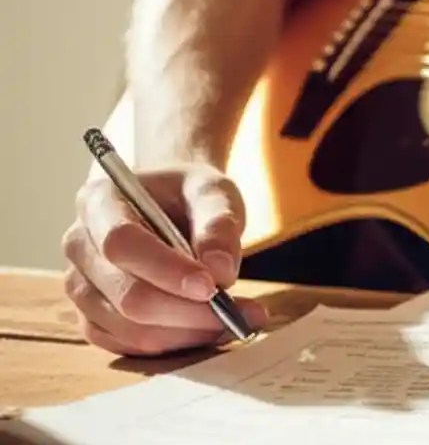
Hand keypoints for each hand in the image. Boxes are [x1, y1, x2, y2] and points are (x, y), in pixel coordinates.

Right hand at [61, 163, 267, 355]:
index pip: (121, 243)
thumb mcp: (212, 192)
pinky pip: (129, 346)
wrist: (172, 203)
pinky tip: (210, 330)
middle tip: (239, 312)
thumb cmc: (189, 194)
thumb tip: (220, 272)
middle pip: (127, 295)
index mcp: (99, 201)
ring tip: (235, 320)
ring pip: (129, 329)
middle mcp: (79, 246)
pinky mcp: (93, 317)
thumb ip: (218, 225)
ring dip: (187, 333)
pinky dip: (175, 344)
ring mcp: (81, 286)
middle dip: (188, 311)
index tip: (212, 286)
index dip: (167, 270)